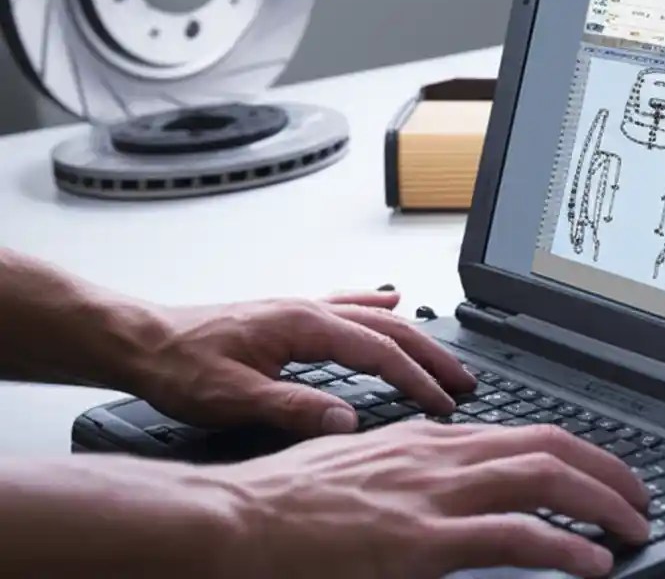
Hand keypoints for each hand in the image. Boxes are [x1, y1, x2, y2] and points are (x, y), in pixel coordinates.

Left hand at [123, 289, 475, 436]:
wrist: (140, 340)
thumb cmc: (178, 366)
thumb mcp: (233, 397)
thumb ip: (293, 407)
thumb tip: (346, 422)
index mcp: (303, 324)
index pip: (379, 352)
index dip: (416, 380)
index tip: (443, 403)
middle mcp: (308, 310)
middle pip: (390, 329)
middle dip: (432, 356)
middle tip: (465, 382)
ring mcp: (301, 310)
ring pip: (375, 319)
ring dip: (415, 337)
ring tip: (444, 357)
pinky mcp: (289, 317)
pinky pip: (348, 307)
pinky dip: (378, 308)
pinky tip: (392, 302)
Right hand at [217, 421, 650, 578]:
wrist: (233, 520)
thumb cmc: (287, 501)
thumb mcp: (365, 469)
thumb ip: (416, 472)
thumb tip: (456, 488)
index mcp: (429, 439)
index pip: (526, 433)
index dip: (579, 452)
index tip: (605, 474)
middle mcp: (441, 454)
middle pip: (551, 446)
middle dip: (608, 472)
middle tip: (638, 500)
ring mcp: (434, 495)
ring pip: (545, 479)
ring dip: (602, 503)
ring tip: (632, 528)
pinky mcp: (422, 541)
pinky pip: (515, 535)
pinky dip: (564, 547)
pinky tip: (591, 564)